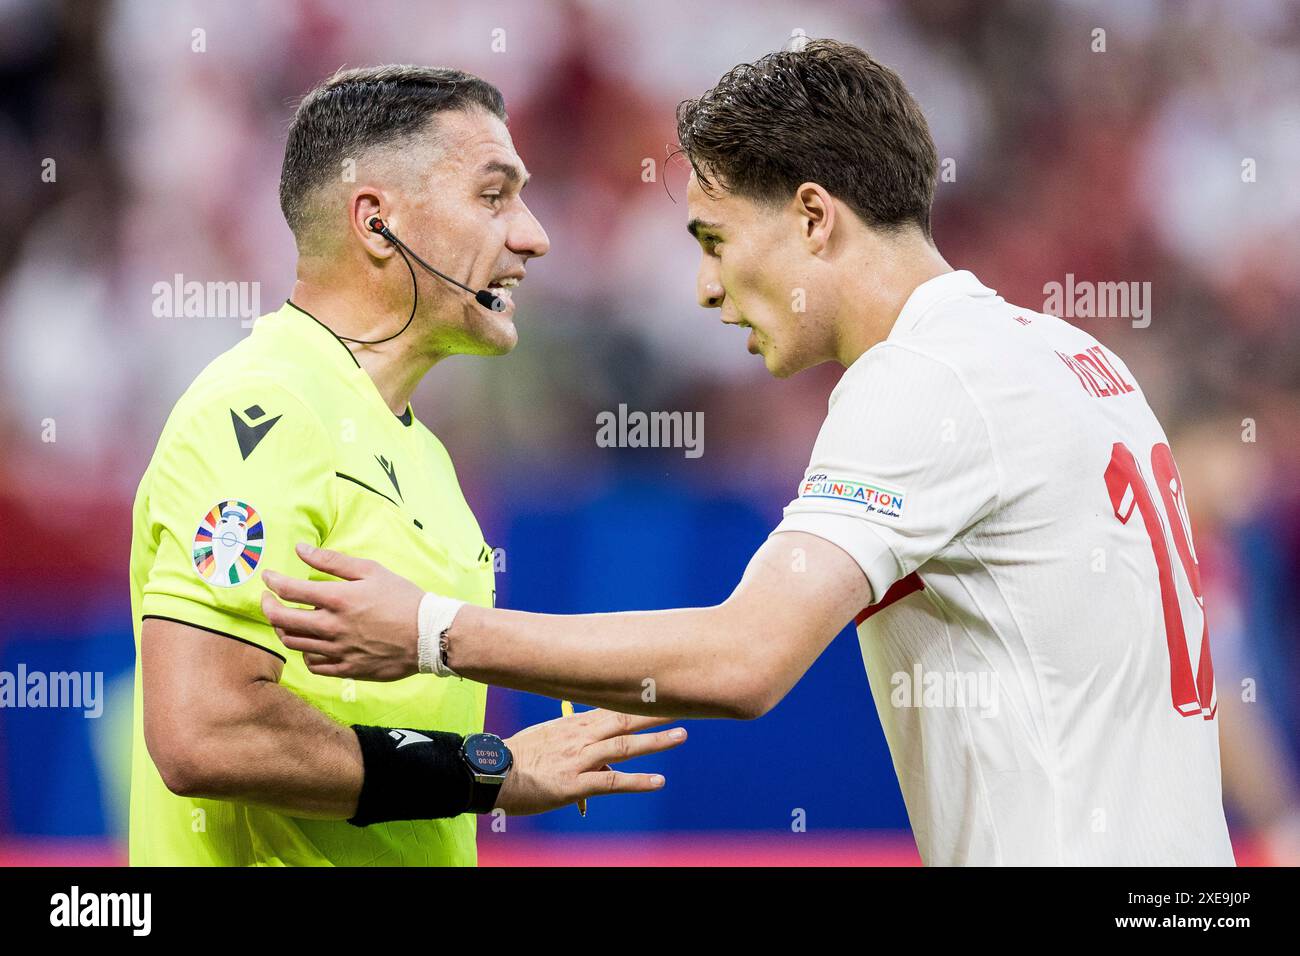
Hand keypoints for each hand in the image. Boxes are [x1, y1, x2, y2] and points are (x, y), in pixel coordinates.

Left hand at [261, 544, 422, 680]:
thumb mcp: (371, 570)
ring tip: (287, 619)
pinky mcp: (347, 668)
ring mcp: (338, 650)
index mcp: (338, 599)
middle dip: (267, 607)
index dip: (272, 582)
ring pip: (294, 643)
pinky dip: (305, 653)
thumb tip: (300, 549)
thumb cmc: (403, 598)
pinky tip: (310, 643)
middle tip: (267, 599)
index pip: (289, 590)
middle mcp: (332, 626)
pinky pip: (314, 665)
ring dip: (283, 629)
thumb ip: (332, 561)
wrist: (430, 635)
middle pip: (282, 620)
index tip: (268, 577)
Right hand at [496, 709, 686, 815]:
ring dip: (656, 741)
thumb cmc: (517, 758)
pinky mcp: (576, 783)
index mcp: (573, 724)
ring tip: (681, 735)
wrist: (492, 774)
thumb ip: (575, 744)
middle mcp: (581, 736)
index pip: (612, 706)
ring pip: (625, 746)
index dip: (637, 698)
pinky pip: (613, 781)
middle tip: (682, 702)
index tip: (657, 688)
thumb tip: (599, 760)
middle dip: (655, 711)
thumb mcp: (547, 740)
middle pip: (625, 719)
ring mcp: (580, 758)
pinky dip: (639, 781)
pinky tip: (658, 781)